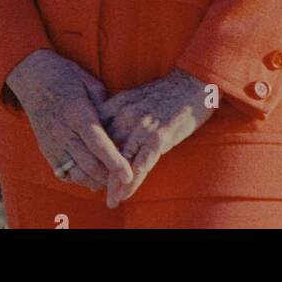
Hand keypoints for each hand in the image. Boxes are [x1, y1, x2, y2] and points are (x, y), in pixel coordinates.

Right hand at [6, 49, 132, 196]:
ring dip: (94, 181)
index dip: (114, 162)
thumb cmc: (65, 76)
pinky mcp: (46, 150)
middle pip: (89, 164)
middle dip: (108, 178)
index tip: (128, 175)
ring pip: (76, 173)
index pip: (98, 144)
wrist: (33, 78)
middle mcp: (64, 131)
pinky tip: (91, 176)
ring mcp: (53, 143)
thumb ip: (104, 104)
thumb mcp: (89, 82)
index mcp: (77, 112)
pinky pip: (64, 172)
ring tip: (109, 181)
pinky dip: (79, 178)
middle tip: (124, 181)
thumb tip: (116, 124)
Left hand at [98, 68, 215, 205]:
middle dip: (99, 173)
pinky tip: (126, 194)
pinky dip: (132, 182)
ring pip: (121, 161)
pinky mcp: (159, 137)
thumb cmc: (166, 92)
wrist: (193, 81)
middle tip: (96, 189)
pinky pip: (141, 164)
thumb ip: (120, 113)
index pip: (95, 133)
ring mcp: (142, 126)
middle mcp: (126, 115)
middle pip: (105, 150)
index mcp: (118, 104)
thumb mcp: (136, 97)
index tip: (88, 168)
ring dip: (113, 184)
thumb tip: (109, 133)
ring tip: (110, 200)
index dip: (90, 153)